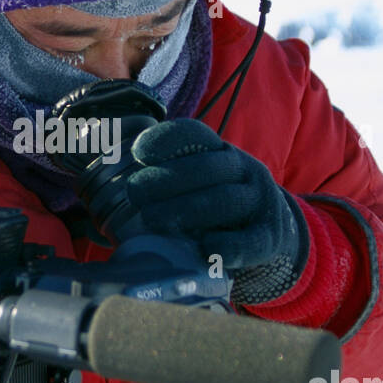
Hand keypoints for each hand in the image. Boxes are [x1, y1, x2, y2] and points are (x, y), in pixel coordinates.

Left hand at [126, 118, 307, 301]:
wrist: (273, 234)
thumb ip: (167, 178)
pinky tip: (204, 247)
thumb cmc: (220, 208)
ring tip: (152, 219)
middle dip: (167, 179)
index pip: (195, 134)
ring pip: (226, 200)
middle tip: (134, 193)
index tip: (138, 153)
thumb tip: (109, 182)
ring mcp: (260, 203)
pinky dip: (228, 245)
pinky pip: (251, 240)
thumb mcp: (200, 182)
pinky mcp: (269, 238)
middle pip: (208, 167)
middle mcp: (244, 171)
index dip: (166, 140)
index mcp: (221, 152)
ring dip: (188, 208)